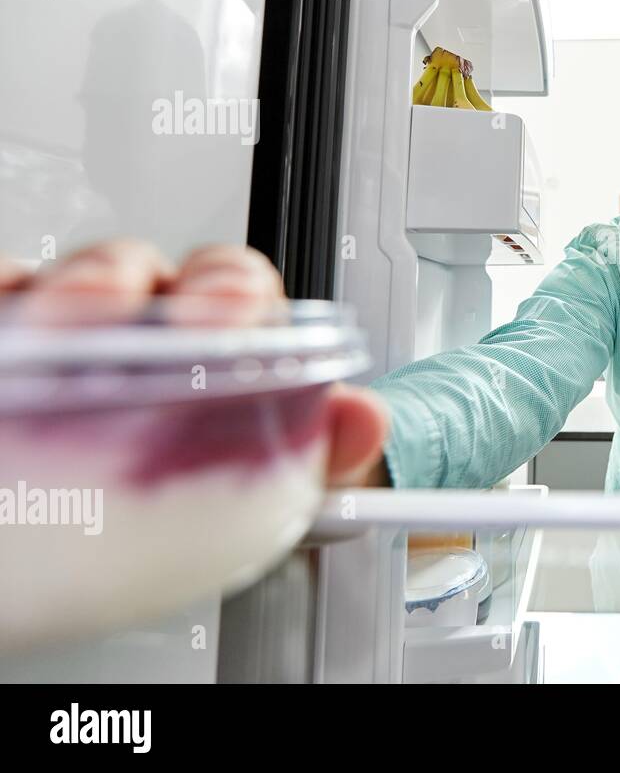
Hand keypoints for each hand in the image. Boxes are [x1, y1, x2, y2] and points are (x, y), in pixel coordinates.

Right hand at [0, 239, 389, 485]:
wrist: (72, 569)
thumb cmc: (177, 515)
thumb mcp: (261, 490)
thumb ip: (324, 452)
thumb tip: (365, 418)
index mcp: (212, 351)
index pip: (234, 291)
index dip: (234, 291)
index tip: (227, 316)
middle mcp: (140, 336)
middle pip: (146, 269)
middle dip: (143, 275)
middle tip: (128, 310)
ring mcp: (69, 341)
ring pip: (73, 281)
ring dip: (76, 288)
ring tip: (66, 323)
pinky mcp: (11, 348)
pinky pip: (4, 295)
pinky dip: (4, 292)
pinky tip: (9, 314)